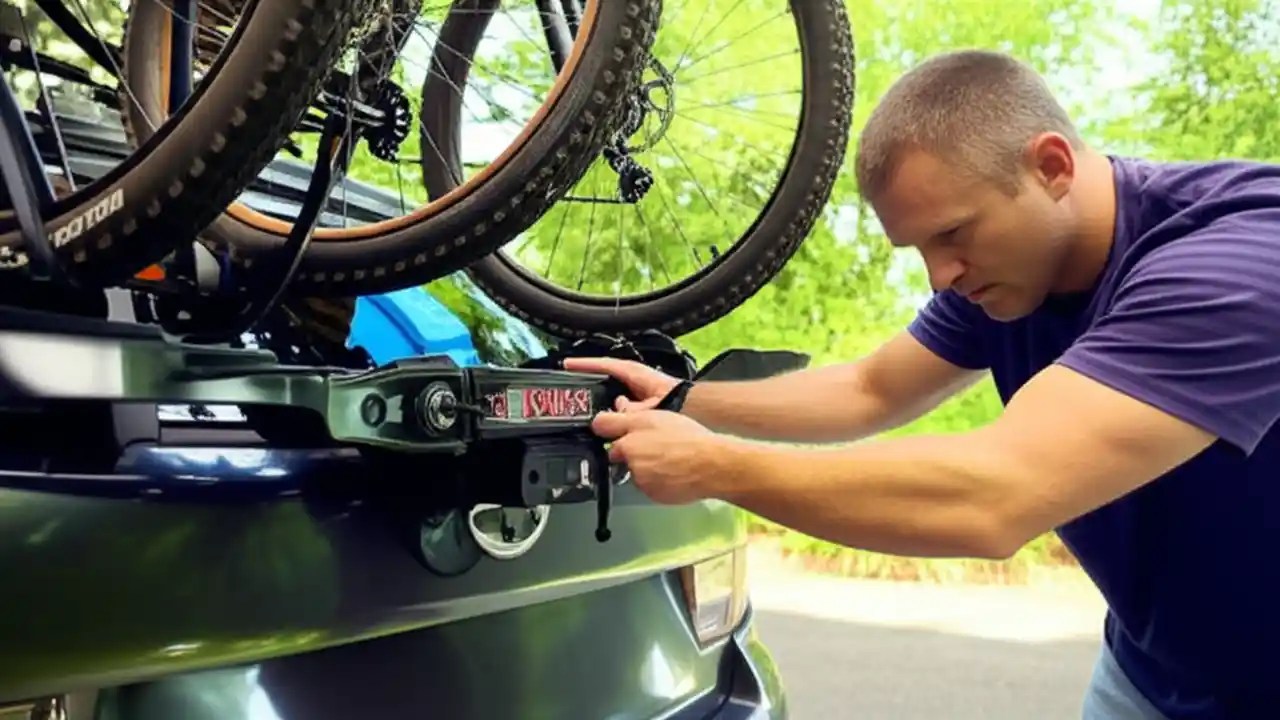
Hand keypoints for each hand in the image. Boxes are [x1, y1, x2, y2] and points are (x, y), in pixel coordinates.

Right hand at [562, 356, 679, 411]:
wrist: (693, 406)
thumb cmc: (677, 399)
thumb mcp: (651, 405)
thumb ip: (632, 409)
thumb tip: (615, 410)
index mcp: (633, 373)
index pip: (603, 364)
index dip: (584, 365)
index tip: (567, 364)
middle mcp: (631, 377)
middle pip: (602, 375)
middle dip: (585, 379)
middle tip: (567, 385)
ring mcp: (633, 386)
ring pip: (608, 389)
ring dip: (597, 395)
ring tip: (581, 405)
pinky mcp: (636, 397)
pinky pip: (617, 401)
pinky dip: (610, 407)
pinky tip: (605, 418)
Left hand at [590, 409, 732, 503]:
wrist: (711, 465)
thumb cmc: (687, 438)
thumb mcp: (654, 417)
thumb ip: (623, 419)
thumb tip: (600, 422)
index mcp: (628, 445)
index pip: (609, 443)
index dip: (618, 436)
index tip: (625, 435)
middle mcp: (631, 466)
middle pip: (623, 458)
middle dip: (634, 453)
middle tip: (656, 446)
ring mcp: (643, 484)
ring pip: (638, 473)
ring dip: (647, 467)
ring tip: (670, 459)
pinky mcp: (655, 496)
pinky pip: (651, 486)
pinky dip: (658, 481)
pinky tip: (674, 472)